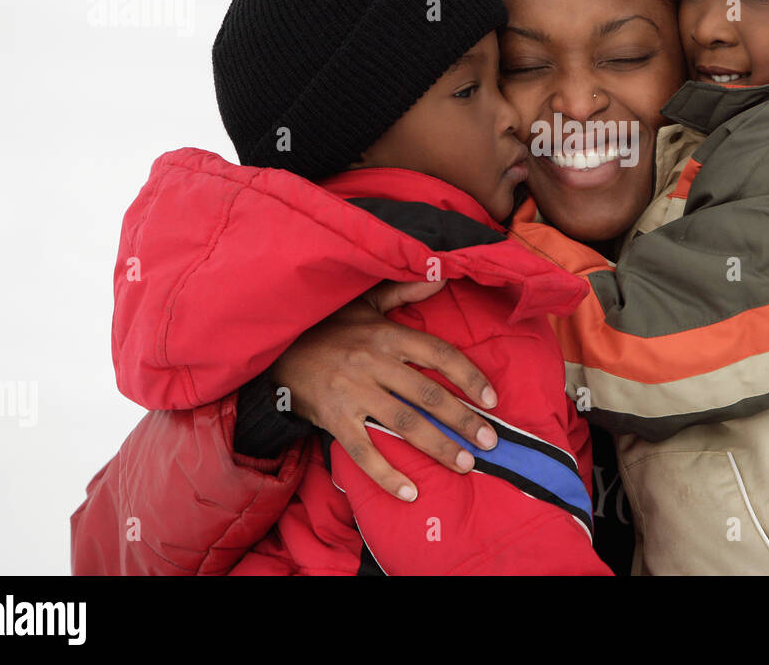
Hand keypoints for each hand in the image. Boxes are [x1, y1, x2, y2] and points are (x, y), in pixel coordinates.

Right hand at [270, 280, 498, 502]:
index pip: (438, 355)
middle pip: (427, 394)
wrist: (275, 345)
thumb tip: (442, 276)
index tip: (492, 400)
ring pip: (403, 423)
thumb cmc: (328, 324)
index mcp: (386, 334)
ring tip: (464, 464)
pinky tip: (410, 493)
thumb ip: (405, 290)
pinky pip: (362, 450)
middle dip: (462, 420)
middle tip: (489, 442)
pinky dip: (386, 474)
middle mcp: (373, 362)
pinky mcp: (333, 418)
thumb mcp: (365, 302)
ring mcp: (352, 392)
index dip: (469, 376)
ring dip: (437, 447)